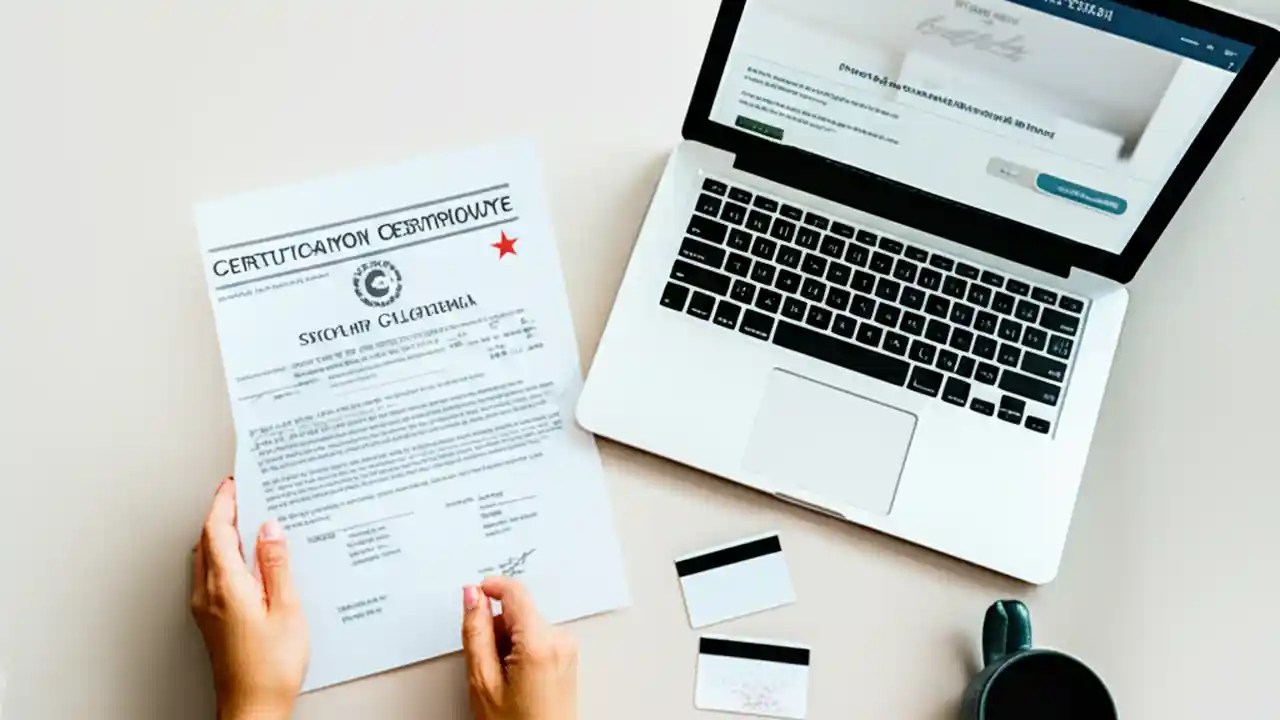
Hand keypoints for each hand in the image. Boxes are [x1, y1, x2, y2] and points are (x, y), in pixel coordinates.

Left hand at [191, 477, 308, 719]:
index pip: (216, 530)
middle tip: (243, 495)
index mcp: (226, 586)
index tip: (234, 484)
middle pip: (207, 541)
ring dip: (221, 536)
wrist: (253, 707)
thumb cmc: (271, 667)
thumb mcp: (286, 609)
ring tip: (246, 522)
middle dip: (222, 514)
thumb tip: (270, 529)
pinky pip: (211, 576)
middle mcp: (207, 594)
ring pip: (206, 558)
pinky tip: (245, 561)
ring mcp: (205, 609)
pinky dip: (224, 557)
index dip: (224, 503)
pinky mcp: (210, 621)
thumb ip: (276, 565)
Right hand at [461, 577, 578, 719]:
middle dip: (496, 627)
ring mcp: (567, 649)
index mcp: (541, 643)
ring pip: (527, 624)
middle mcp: (560, 640)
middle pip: (520, 610)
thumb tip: (472, 597)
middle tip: (485, 659)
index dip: (490, 587)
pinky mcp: (567, 656)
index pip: (515, 592)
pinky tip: (515, 676)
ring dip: (508, 640)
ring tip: (501, 675)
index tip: (474, 594)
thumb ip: (475, 631)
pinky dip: (521, 649)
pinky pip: (538, 638)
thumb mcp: (482, 680)